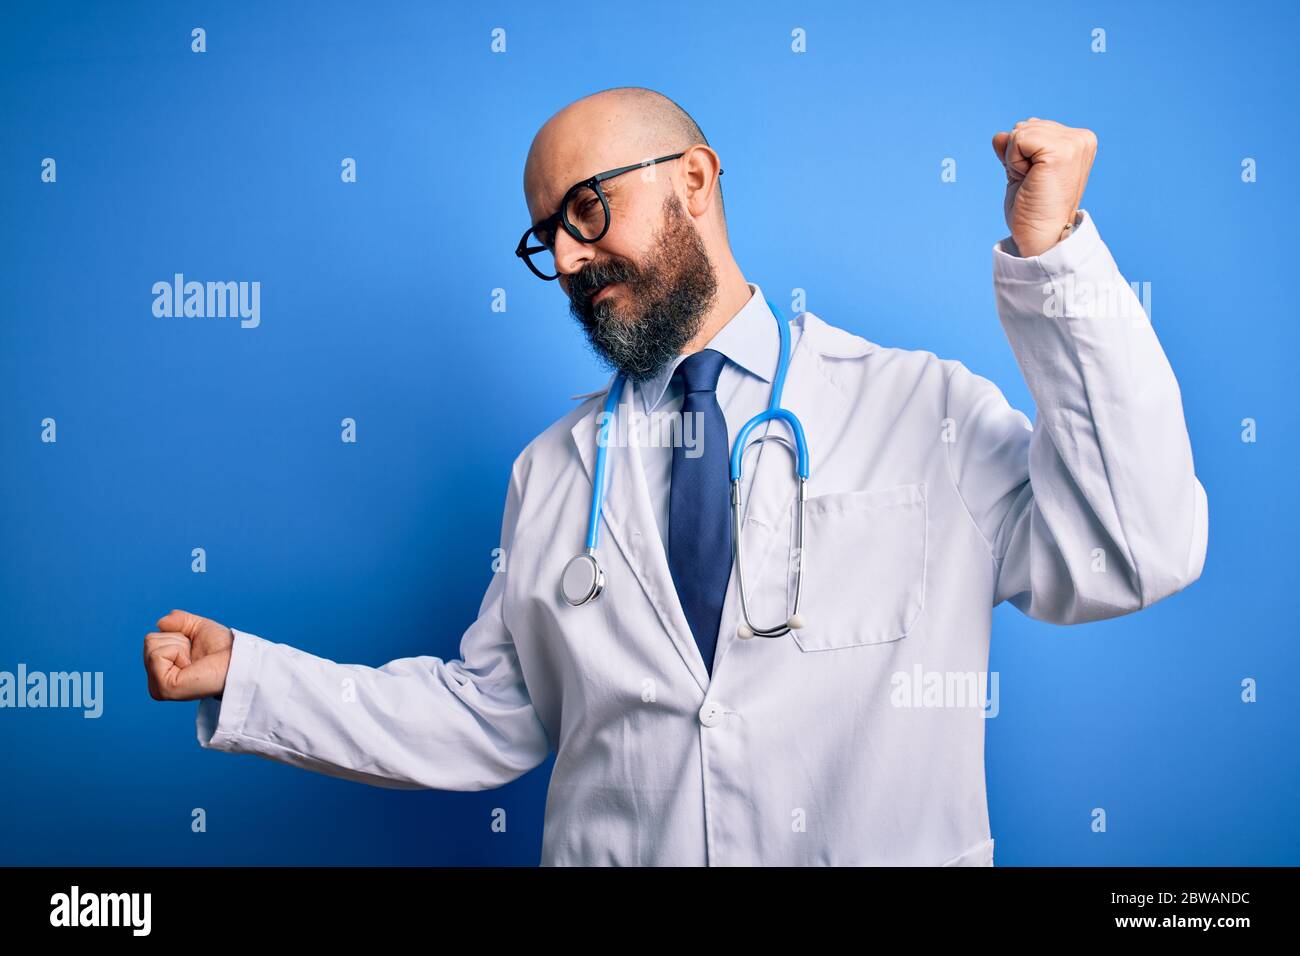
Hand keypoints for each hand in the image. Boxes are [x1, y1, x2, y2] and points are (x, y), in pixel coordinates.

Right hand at [144, 609, 233, 700]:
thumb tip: (161, 622)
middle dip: (176, 639)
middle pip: (149, 641)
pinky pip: (156, 654)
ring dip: (178, 645)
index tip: (194, 648)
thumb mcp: (197, 628)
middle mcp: (157, 681)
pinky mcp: (163, 688)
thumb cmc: (222, 648)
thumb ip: (178, 621)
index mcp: (163, 671)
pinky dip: (177, 652)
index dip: (176, 635)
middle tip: (195, 655)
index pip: (151, 639)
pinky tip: (190, 666)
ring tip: (194, 661)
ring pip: (151, 645)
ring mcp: (159, 687)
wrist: (238, 660)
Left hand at [992, 118, 1096, 256]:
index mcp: (1077, 141)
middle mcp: (1081, 138)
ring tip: (1032, 182)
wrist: (1042, 237)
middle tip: (1032, 183)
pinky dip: (1013, 161)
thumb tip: (998, 135)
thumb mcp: (1020, 172)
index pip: (1032, 128)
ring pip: (1020, 131)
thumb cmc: (1033, 210)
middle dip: (1017, 155)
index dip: (1021, 155)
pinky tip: (1028, 179)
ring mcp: (1074, 144)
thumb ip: (1012, 149)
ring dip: (1015, 160)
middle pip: (1026, 125)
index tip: (1035, 180)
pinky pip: (1018, 139)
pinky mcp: (1062, 151)